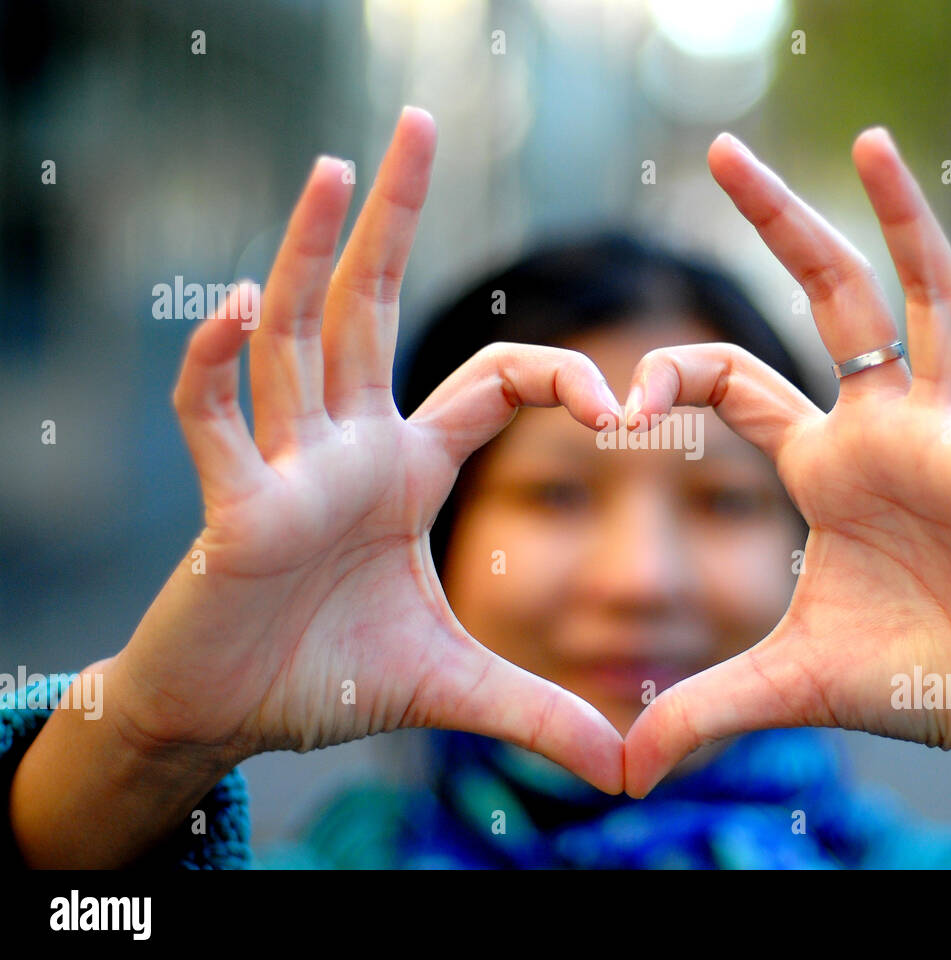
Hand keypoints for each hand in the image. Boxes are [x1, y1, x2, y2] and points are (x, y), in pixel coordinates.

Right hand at [112, 108, 623, 792]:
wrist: (230, 715)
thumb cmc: (326, 677)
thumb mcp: (455, 687)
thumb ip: (539, 713)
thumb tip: (630, 770)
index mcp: (408, 467)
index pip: (491, 381)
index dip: (561, 375)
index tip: (628, 404)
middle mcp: (347, 446)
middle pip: (371, 311)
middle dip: (391, 220)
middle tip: (415, 127)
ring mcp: (284, 467)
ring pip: (297, 340)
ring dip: (310, 253)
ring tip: (333, 169)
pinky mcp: (231, 508)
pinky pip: (219, 422)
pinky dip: (222, 366)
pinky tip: (238, 303)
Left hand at [622, 129, 950, 860]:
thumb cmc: (919, 678)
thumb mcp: (792, 685)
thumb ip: (706, 711)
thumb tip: (620, 773)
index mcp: (823, 464)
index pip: (735, 380)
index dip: (671, 372)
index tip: (613, 403)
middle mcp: (882, 430)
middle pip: (828, 301)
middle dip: (779, 224)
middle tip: (723, 149)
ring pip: (927, 307)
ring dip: (902, 225)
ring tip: (868, 142)